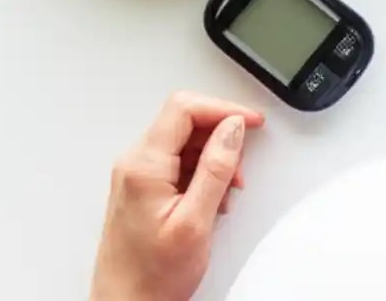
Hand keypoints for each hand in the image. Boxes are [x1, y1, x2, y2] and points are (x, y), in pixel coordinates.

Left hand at [90, 92, 264, 300]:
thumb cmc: (151, 276)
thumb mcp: (195, 221)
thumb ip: (215, 169)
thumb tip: (232, 129)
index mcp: (143, 166)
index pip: (184, 109)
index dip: (223, 109)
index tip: (250, 121)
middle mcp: (135, 164)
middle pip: (185, 121)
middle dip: (221, 136)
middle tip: (241, 163)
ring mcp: (137, 176)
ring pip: (185, 142)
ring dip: (215, 157)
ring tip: (227, 190)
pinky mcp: (144, 188)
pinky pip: (178, 162)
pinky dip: (203, 172)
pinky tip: (213, 198)